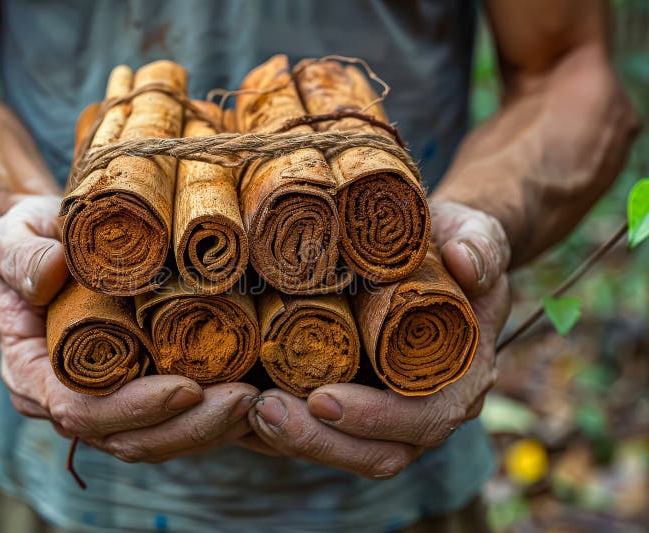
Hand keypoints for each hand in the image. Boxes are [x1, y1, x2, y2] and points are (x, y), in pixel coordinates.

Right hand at [0, 195, 258, 462]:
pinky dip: (210, 422)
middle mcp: (63, 400)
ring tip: (256, 402)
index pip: (80, 410)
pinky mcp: (132, 394)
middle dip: (188, 428)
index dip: (134, 407)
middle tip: (243, 399)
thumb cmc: (26, 239)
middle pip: (126, 439)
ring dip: (207, 431)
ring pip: (154, 441)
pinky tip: (250, 403)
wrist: (45, 244)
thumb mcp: (11, 236)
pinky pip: (170, 424)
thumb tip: (51, 273)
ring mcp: (100, 403)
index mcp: (31, 372)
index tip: (188, 387)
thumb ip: (22, 255)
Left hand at [246, 200, 510, 477]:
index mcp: (460, 378)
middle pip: (376, 453)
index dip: (375, 418)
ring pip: (341, 450)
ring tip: (246, 409)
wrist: (432, 251)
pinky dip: (280, 431)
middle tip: (265, 410)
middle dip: (318, 440)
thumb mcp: (474, 232)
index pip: (422, 418)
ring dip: (291, 441)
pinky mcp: (350, 403)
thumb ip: (479, 243)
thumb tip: (464, 261)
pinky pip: (318, 434)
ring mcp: (385, 412)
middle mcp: (423, 407)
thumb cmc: (452, 242)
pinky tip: (241, 409)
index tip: (322, 398)